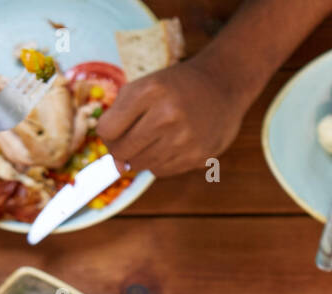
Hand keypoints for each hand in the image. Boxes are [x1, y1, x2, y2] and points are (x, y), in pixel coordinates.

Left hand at [96, 57, 246, 176]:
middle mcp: (167, 115)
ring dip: (142, 155)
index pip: (107, 130)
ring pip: (141, 164)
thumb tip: (116, 166)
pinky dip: (160, 161)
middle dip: (122, 148)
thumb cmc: (177, 86)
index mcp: (150, 91)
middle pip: (122, 151)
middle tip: (134, 137)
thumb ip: (119, 117)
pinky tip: (172, 144)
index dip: (108, 133)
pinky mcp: (197, 156)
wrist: (223, 85)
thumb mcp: (145, 84)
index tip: (117, 129)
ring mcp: (184, 139)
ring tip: (157, 137)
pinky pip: (161, 171)